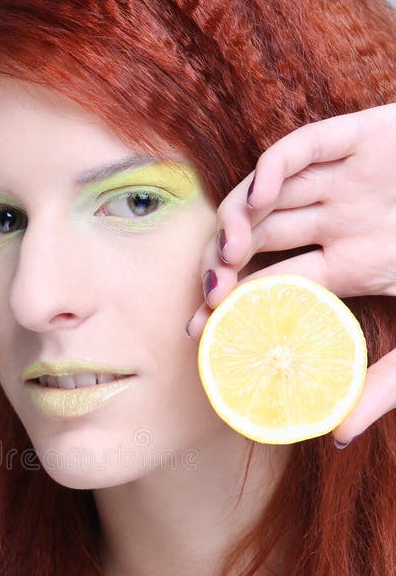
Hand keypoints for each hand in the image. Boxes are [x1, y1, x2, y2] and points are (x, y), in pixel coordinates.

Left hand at [190, 104, 395, 445]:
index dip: (229, 306)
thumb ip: (385, 386)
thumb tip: (337, 438)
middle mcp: (337, 223)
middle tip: (207, 296)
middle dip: (221, 265)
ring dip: (236, 219)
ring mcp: (346, 180)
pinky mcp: (365, 136)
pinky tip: (260, 198)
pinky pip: (303, 146)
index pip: (269, 283)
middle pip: (256, 238)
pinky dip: (273, 166)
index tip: (198, 332)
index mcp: (346, 266)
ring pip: (267, 192)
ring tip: (227, 256)